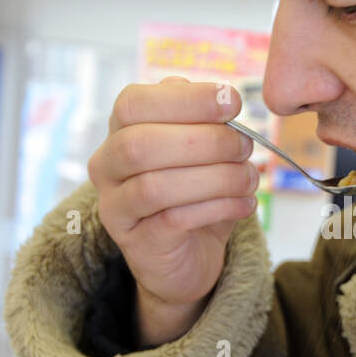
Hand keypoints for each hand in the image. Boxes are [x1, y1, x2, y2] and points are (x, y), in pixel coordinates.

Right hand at [86, 76, 258, 308]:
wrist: (188, 258)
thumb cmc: (195, 195)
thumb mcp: (201, 151)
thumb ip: (202, 120)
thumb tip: (220, 98)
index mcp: (120, 131)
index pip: (133, 102)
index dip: (185, 99)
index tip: (232, 101)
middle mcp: (107, 166)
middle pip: (139, 143)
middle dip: (204, 140)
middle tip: (244, 146)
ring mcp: (115, 208)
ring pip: (155, 186)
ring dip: (215, 178)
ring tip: (248, 179)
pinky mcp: (137, 243)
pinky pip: (173, 220)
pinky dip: (217, 208)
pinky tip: (244, 204)